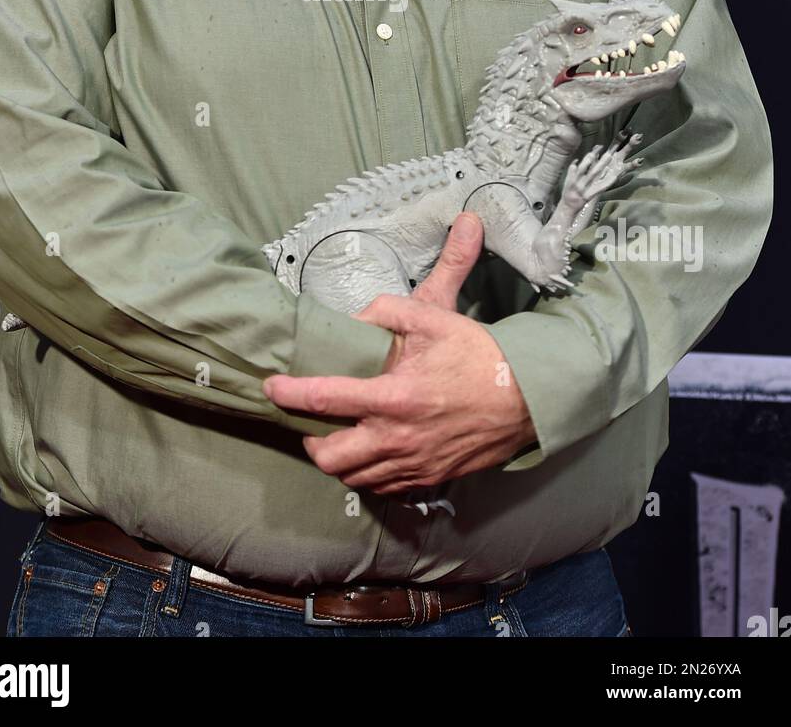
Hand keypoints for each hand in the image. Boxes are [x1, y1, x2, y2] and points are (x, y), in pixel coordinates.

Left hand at [262, 213, 537, 492]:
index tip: (272, 387)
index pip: (325, 399)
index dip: (290, 394)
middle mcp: (398, 438)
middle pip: (330, 458)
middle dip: (310, 442)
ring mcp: (413, 464)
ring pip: (354, 478)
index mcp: (394, 396)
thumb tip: (355, 316)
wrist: (526, 398)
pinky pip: (384, 488)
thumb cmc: (478, 355)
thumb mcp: (434, 317)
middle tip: (311, 421)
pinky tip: (372, 452)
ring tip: (338, 436)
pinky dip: (369, 473)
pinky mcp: (429, 479)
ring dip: (338, 460)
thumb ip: (387, 310)